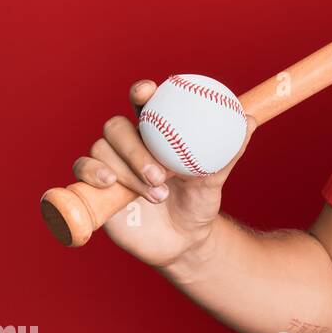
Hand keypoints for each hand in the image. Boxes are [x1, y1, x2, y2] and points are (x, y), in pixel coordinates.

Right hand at [71, 79, 256, 266]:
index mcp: (156, 133)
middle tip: (160, 174)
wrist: (183, 241)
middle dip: (135, 148)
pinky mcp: (94, 187)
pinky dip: (93, 173)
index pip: (143, 104)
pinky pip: (82, 170)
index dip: (141, 92)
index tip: (147, 91)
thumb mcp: (214, 179)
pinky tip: (112, 185)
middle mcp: (129, 145)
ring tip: (157, 194)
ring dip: (128, 172)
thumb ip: (228, 152)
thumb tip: (249, 121)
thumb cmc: (199, 202)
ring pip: (101, 150)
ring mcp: (109, 165)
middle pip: (116, 127)